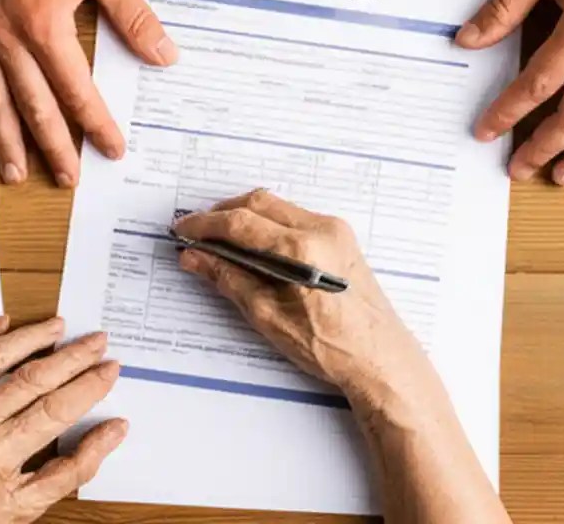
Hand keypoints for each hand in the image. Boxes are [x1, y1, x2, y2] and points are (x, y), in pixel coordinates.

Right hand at [0, 0, 176, 187]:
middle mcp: (7, 36)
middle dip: (52, 148)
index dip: (95, 125)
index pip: (75, 92)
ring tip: (10, 173)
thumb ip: (133, 18)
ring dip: (0, 140)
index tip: (110, 149)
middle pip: (32, 107)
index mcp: (45, 26)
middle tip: (67, 178)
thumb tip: (163, 54)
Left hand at [0, 317, 125, 523]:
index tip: (108, 369)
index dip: (89, 385)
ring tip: (57, 326)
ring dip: (30, 336)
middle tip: (95, 342)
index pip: (57, 408)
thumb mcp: (24, 510)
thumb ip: (73, 469)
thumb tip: (111, 432)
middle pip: (32, 378)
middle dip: (71, 356)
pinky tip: (1, 325)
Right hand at [172, 190, 426, 391]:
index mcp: (302, 249)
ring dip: (245, 216)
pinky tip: (253, 246)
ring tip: (220, 240)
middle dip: (223, 213)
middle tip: (197, 232)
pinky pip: (295, 218)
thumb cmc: (330, 347)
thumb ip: (228, 278)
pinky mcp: (341, 238)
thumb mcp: (267, 316)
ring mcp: (335, 231)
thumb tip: (195, 257)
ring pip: (277, 207)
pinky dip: (267, 224)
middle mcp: (322, 229)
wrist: (380, 359)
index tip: (183, 230)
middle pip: (259, 203)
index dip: (205, 224)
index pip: (240, 223)